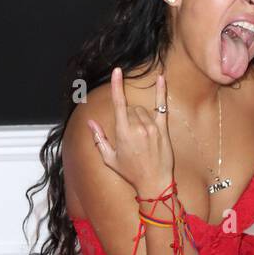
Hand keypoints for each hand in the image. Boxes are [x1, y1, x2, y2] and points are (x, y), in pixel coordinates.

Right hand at [86, 67, 174, 198]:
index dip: (116, 86)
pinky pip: (161, 107)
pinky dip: (161, 92)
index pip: (118, 103)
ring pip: (142, 111)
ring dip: (139, 117)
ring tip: (140, 136)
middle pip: (131, 109)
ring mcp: (151, 127)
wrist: (153, 182)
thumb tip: (90, 122)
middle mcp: (137, 127)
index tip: (117, 72)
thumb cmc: (130, 172)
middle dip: (128, 118)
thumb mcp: (109, 158)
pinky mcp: (162, 129)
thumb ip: (99, 138)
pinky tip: (162, 78)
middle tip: (130, 138)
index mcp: (123, 132)